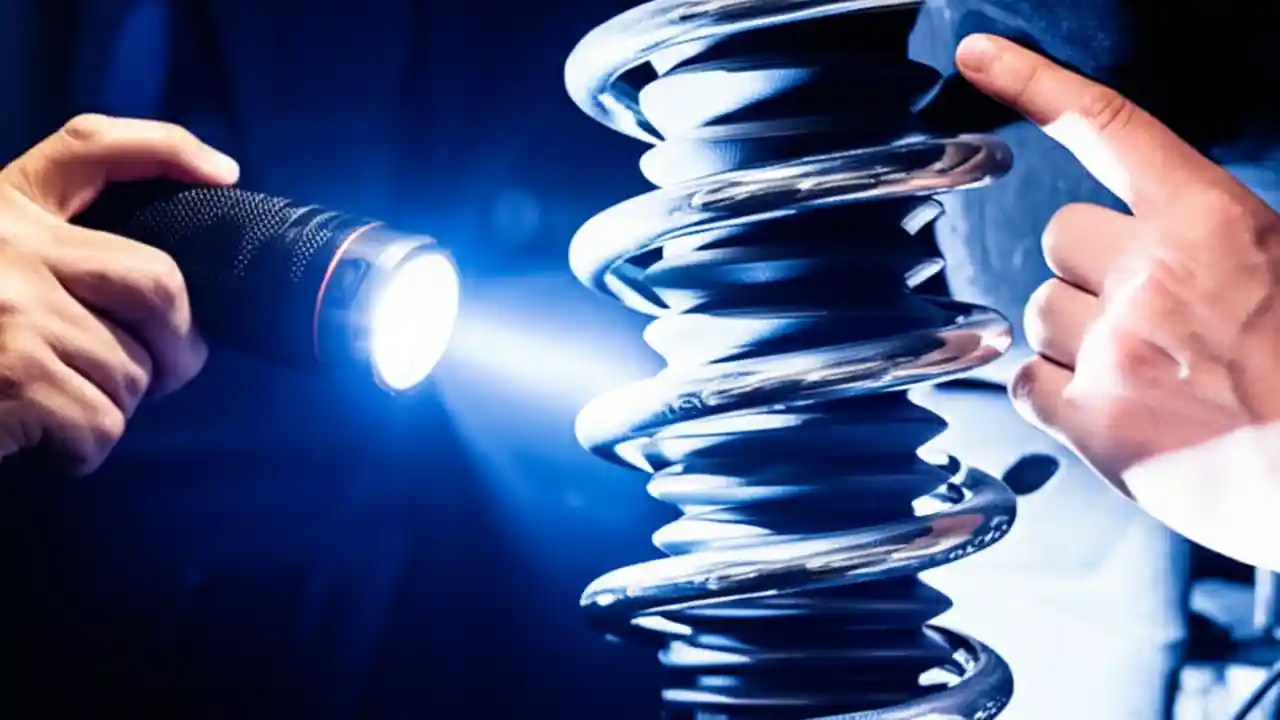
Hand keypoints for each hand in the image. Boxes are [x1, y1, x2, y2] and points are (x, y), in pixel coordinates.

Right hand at [0, 114, 238, 474]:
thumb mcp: (1, 272)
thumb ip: (63, 259)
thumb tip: (172, 300)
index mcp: (4, 206)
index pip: (91, 145)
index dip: (166, 148)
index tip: (224, 175)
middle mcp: (9, 243)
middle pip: (158, 283)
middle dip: (179, 344)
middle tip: (165, 374)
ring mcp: (11, 306)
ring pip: (133, 368)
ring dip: (113, 407)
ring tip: (57, 407)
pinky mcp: (14, 373)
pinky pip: (102, 425)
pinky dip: (82, 450)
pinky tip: (38, 444)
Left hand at [954, 35, 1279, 565]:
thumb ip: (1212, 242)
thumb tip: (1162, 240)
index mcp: (1214, 222)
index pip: (1109, 128)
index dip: (1035, 83)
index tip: (976, 55)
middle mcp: (1152, 272)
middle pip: (1059, 237)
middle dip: (1090, 271)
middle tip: (1146, 317)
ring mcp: (1113, 344)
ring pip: (1041, 313)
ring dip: (1076, 339)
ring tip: (1146, 376)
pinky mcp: (1088, 418)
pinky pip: (1026, 385)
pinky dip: (1056, 401)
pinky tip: (1115, 417)